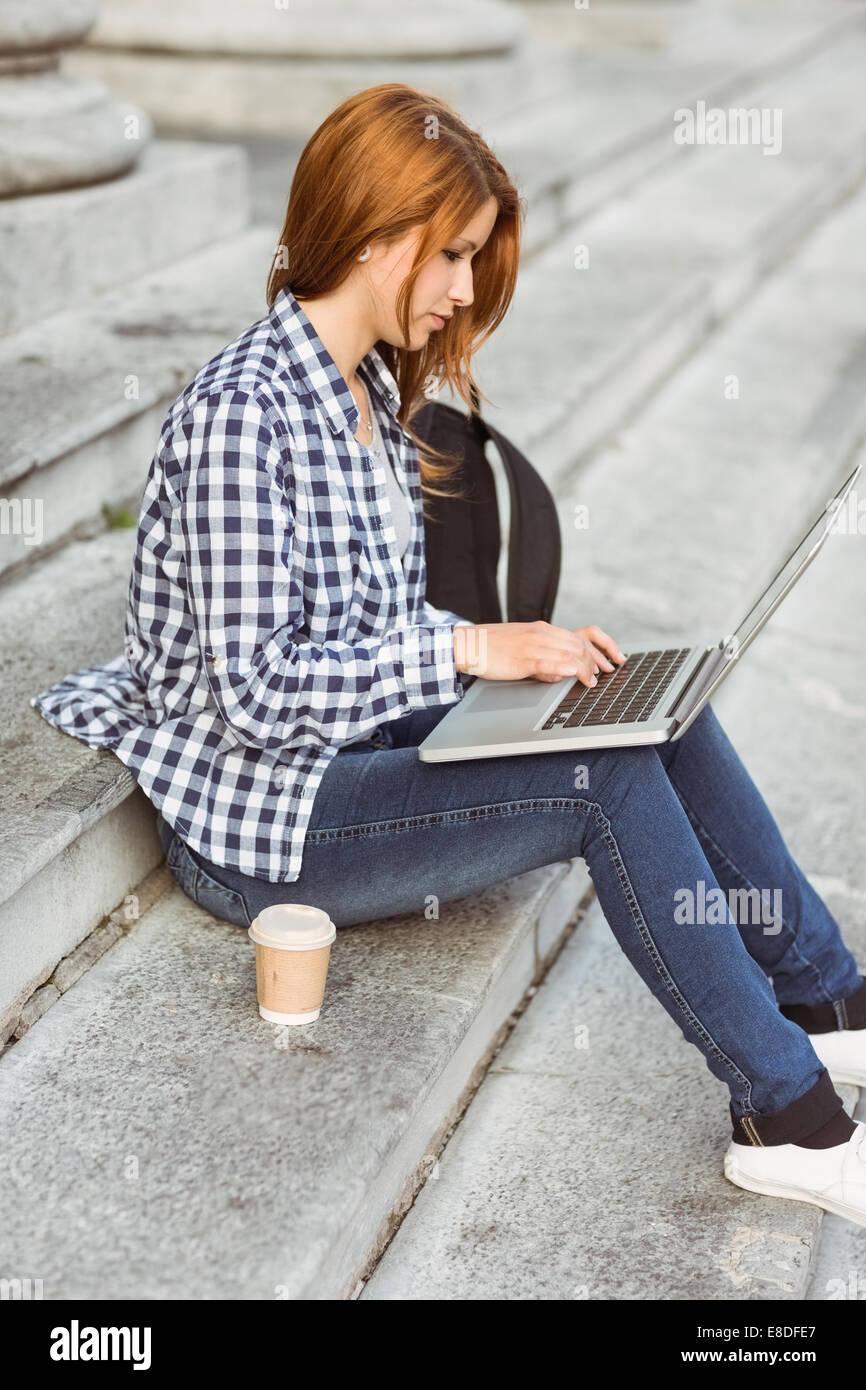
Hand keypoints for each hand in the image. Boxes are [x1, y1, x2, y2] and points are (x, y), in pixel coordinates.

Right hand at [453, 621, 626, 684]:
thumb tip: (560, 674)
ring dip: (587, 667)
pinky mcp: (524, 658)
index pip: (581, 635)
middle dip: (598, 660)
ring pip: (571, 652)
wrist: (469, 644)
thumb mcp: (522, 650)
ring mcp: (534, 644)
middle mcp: (542, 633)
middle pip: (581, 644)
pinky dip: (570, 669)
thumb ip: (543, 660)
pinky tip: (578, 678)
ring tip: (593, 681)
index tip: (614, 659)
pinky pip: (553, 662)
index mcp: (543, 629)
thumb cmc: (493, 648)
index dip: (602, 647)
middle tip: (606, 674)